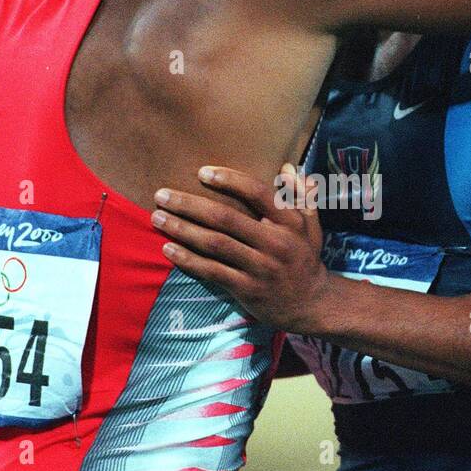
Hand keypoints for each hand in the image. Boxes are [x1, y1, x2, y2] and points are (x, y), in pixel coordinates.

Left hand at [151, 164, 335, 331]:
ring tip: (157, 218)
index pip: (257, 193)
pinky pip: (213, 271)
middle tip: (162, 195)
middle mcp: (275, 242)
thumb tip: (287, 167)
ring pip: (215, 244)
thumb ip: (301, 195)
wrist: (312, 304)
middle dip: (190, 204)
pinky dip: (188, 260)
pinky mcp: (248, 289)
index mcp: (290, 222)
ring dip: (182, 229)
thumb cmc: (305, 258)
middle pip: (226, 218)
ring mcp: (261, 267)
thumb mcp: (311, 226)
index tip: (202, 172)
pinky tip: (168, 249)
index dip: (229, 180)